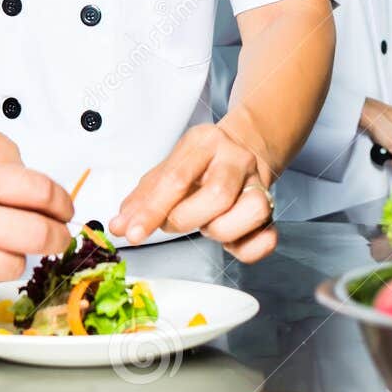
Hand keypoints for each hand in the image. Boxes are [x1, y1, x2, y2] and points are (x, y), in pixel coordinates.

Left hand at [108, 124, 278, 262]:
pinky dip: (248, 248)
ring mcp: (258, 183)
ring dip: (220, 230)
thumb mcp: (168, 168)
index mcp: (204, 143)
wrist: (246, 146)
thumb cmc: (201, 164)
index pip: (175, 178)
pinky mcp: (272, 210)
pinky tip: (231, 240)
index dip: (151, 210)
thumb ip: (143, 198)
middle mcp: (235, 159)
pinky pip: (267, 237)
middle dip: (186, 219)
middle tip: (174, 222)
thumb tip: (119, 226)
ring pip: (251, 210)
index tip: (132, 233)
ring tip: (207, 224)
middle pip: (217, 195)